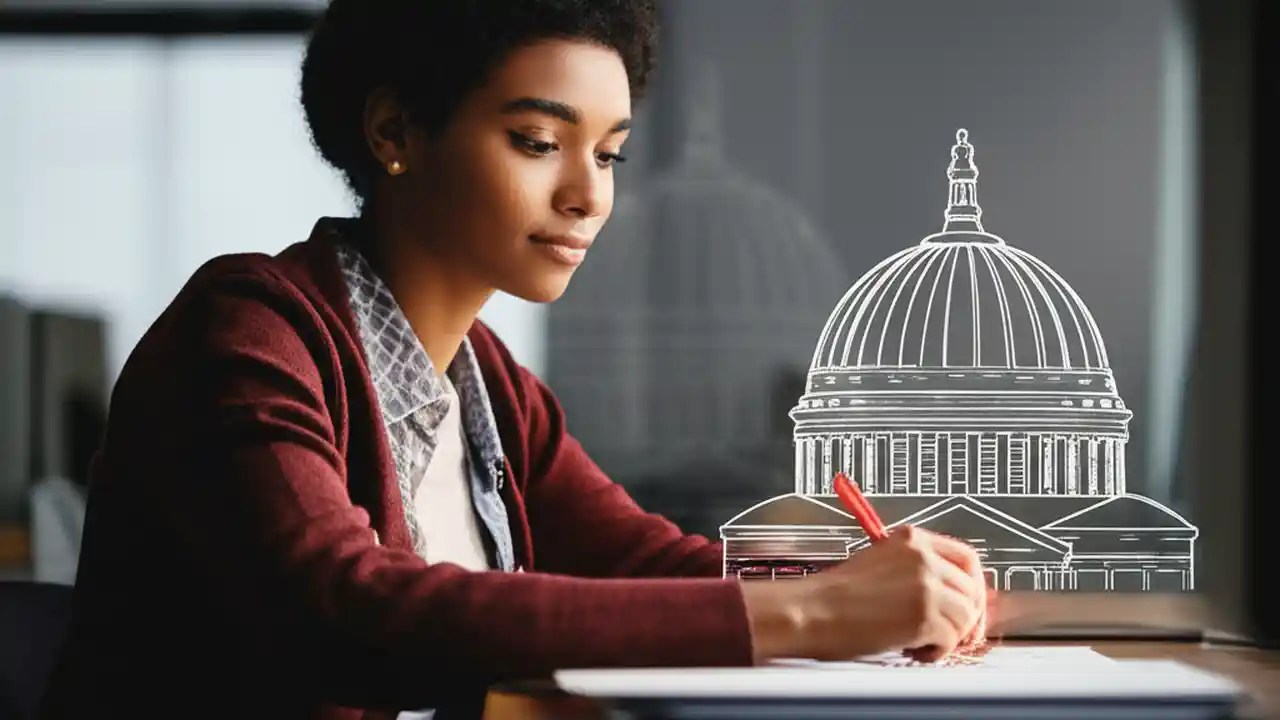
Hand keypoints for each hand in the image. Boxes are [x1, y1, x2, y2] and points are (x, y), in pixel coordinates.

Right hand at [740, 525, 986, 662]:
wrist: (812, 611)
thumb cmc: (835, 594)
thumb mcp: (880, 563)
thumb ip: (917, 570)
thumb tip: (952, 595)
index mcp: (912, 540)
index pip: (967, 557)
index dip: (974, 585)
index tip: (971, 603)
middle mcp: (923, 558)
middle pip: (972, 590)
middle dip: (967, 617)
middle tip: (952, 634)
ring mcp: (926, 587)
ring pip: (966, 618)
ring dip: (948, 637)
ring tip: (920, 643)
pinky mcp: (924, 617)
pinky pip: (950, 640)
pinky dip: (936, 652)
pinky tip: (912, 649)